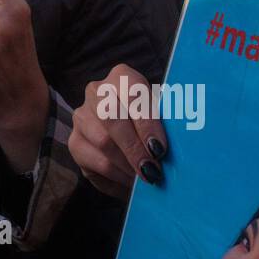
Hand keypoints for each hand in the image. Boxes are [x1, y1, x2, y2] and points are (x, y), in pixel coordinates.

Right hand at [68, 63, 165, 201]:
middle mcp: (96, 91)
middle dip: (134, 148)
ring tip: (145, 179)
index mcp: (122, 76)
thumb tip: (184, 137)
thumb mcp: (163, 113)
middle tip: (152, 170)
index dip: (146, 123)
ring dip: (126, 165)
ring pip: (101, 141)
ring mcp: (81, 116)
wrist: (127, 128)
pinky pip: (94, 163)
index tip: (160, 149)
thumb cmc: (152, 122)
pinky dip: (116, 176)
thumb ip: (169, 120)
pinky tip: (131, 182)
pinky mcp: (75, 142)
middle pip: (111, 118)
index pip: (132, 94)